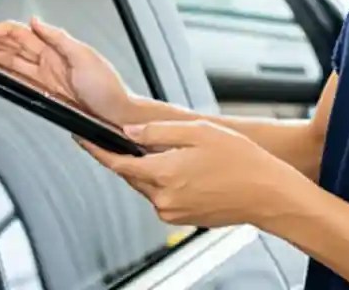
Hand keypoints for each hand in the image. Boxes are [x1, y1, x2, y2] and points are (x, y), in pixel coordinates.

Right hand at [0, 17, 137, 124]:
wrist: (118, 116)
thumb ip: (59, 37)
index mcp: (55, 48)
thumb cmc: (110, 88)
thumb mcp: (85, 56)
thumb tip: (36, 21)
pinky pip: (16, 80)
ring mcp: (43, 77)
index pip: (16, 34)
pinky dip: (0, 74)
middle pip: (8, 46)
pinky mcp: (43, 94)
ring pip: (8, 62)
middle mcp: (46, 61)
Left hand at [78, 120, 311, 228]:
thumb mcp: (199, 131)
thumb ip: (158, 130)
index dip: (95, 149)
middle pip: (131, 173)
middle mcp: (163, 197)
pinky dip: (166, 181)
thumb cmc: (241, 161)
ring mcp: (171, 211)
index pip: (116, 161)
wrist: (267, 194)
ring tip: (182, 154)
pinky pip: (162, 196)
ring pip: (147, 184)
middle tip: (144, 137)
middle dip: (131, 155)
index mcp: (163, 172)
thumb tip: (129, 131)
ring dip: (152, 168)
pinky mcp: (181, 219)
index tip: (82, 138)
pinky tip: (189, 171)